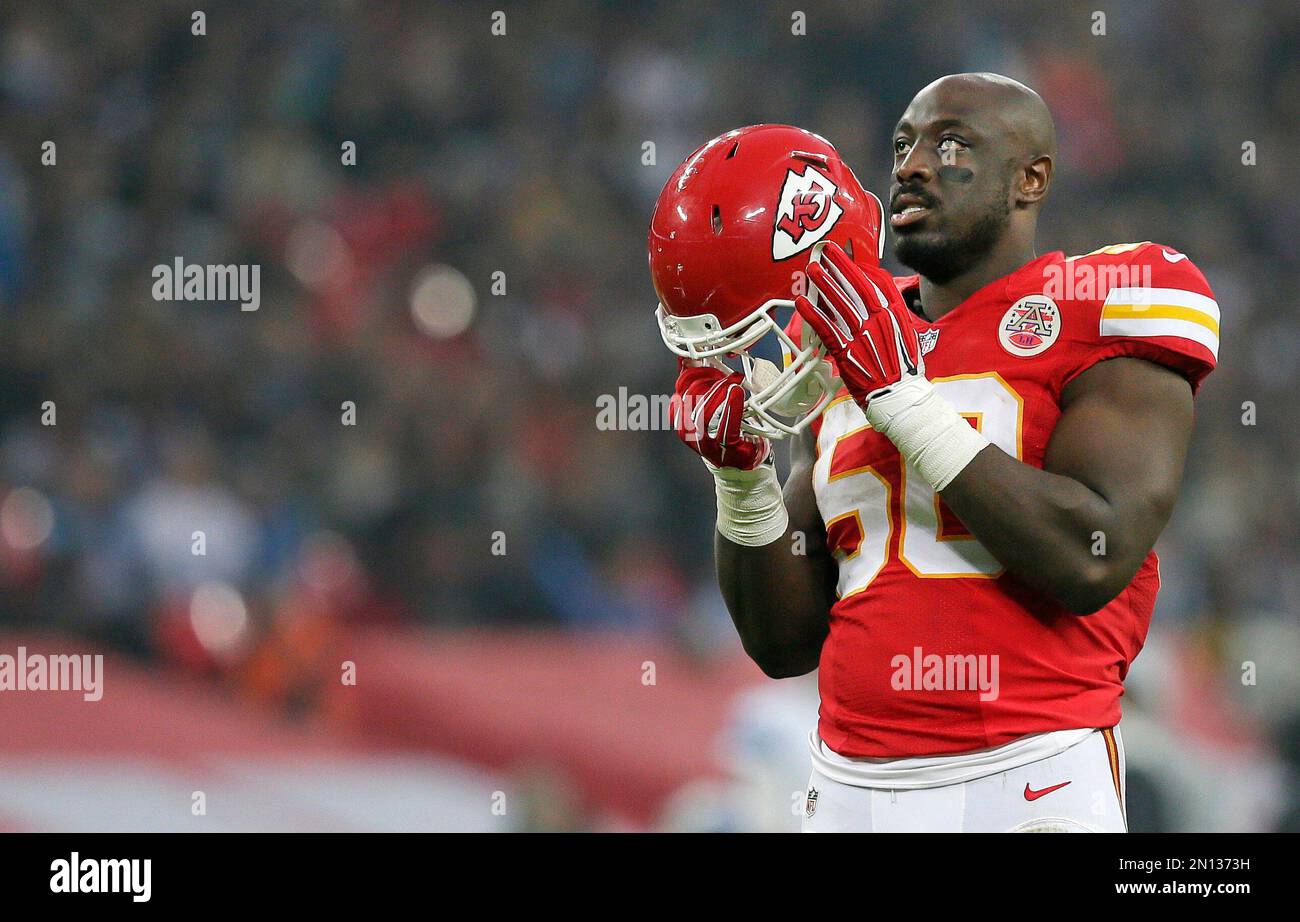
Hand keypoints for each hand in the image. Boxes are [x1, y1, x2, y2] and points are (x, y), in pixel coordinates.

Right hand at [670, 358, 770, 469]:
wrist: (735, 464)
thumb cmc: (721, 429)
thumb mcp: (705, 404)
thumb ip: (696, 383)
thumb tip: (688, 357)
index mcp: (680, 414)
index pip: (683, 383)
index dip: (699, 369)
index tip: (714, 365)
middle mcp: (686, 428)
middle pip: (694, 394)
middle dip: (714, 379)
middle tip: (730, 375)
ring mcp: (703, 439)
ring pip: (707, 408)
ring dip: (723, 390)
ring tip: (736, 382)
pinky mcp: (722, 447)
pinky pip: (725, 424)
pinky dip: (732, 406)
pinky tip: (737, 393)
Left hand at [793, 241, 924, 410]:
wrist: (901, 397)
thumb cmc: (903, 368)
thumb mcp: (906, 334)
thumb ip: (893, 314)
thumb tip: (877, 296)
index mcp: (896, 315)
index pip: (879, 284)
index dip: (861, 269)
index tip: (847, 258)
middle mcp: (879, 321)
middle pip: (857, 287)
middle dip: (841, 266)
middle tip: (826, 250)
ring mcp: (862, 336)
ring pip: (840, 304)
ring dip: (824, 285)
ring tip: (811, 269)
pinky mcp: (847, 353)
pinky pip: (827, 329)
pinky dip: (813, 315)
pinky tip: (802, 302)